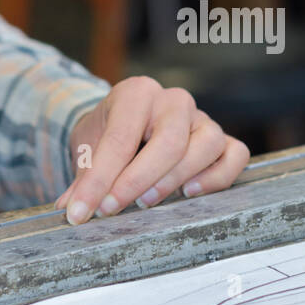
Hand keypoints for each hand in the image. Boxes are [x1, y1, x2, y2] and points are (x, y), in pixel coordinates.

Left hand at [55, 77, 249, 224]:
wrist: (125, 121)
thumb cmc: (107, 132)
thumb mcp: (87, 146)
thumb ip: (82, 178)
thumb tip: (69, 210)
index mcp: (135, 93)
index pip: (120, 139)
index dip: (100, 179)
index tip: (83, 211)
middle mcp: (172, 99)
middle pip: (169, 141)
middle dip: (138, 181)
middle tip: (112, 209)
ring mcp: (200, 117)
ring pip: (206, 144)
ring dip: (176, 180)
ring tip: (146, 202)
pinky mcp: (221, 138)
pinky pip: (235, 154)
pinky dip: (218, 177)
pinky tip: (190, 193)